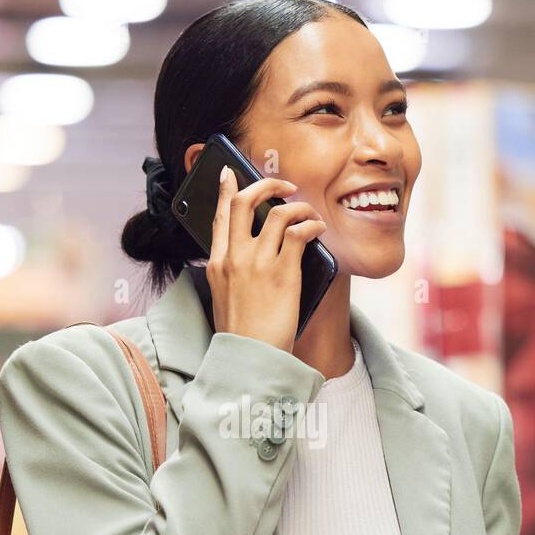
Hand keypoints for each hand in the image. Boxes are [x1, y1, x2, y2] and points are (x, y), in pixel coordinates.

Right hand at [206, 164, 326, 352]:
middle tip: (284, 185)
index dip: (226, 190)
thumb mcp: (223, 299)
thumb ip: (230, 273)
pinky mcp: (283, 272)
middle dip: (266, 184)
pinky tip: (318, 230)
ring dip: (299, 207)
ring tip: (309, 214)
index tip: (231, 174)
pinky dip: (312, 224)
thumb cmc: (242, 336)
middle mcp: (234, 257)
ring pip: (278, 213)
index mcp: (216, 264)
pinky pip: (300, 232)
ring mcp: (258, 263)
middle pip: (245, 201)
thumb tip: (247, 256)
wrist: (251, 360)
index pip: (219, 216)